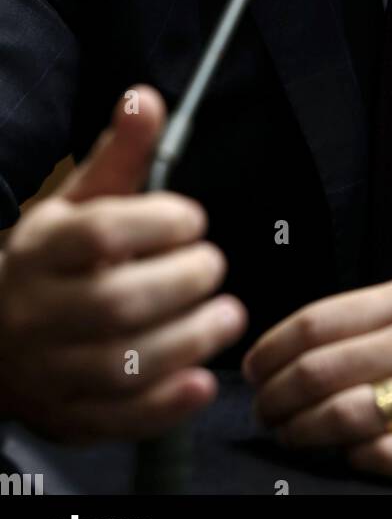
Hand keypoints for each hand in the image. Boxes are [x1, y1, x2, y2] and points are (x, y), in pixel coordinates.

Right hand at [0, 84, 246, 443]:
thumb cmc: (52, 262)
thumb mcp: (77, 203)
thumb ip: (120, 155)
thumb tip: (147, 98)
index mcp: (41, 251)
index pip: (100, 235)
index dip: (158, 224)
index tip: (194, 219)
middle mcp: (38, 312)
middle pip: (116, 303)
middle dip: (182, 283)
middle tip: (213, 267)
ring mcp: (49, 371)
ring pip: (122, 366)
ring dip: (188, 341)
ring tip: (226, 315)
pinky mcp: (68, 418)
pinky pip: (118, 419)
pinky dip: (166, 404)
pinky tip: (200, 380)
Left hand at [242, 275, 391, 478]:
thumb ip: (385, 314)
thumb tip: (312, 341)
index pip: (319, 320)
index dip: (273, 348)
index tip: (254, 366)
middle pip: (322, 371)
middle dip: (277, 396)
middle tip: (265, 410)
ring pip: (346, 416)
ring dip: (304, 431)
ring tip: (293, 437)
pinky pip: (389, 458)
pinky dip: (356, 461)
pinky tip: (348, 458)